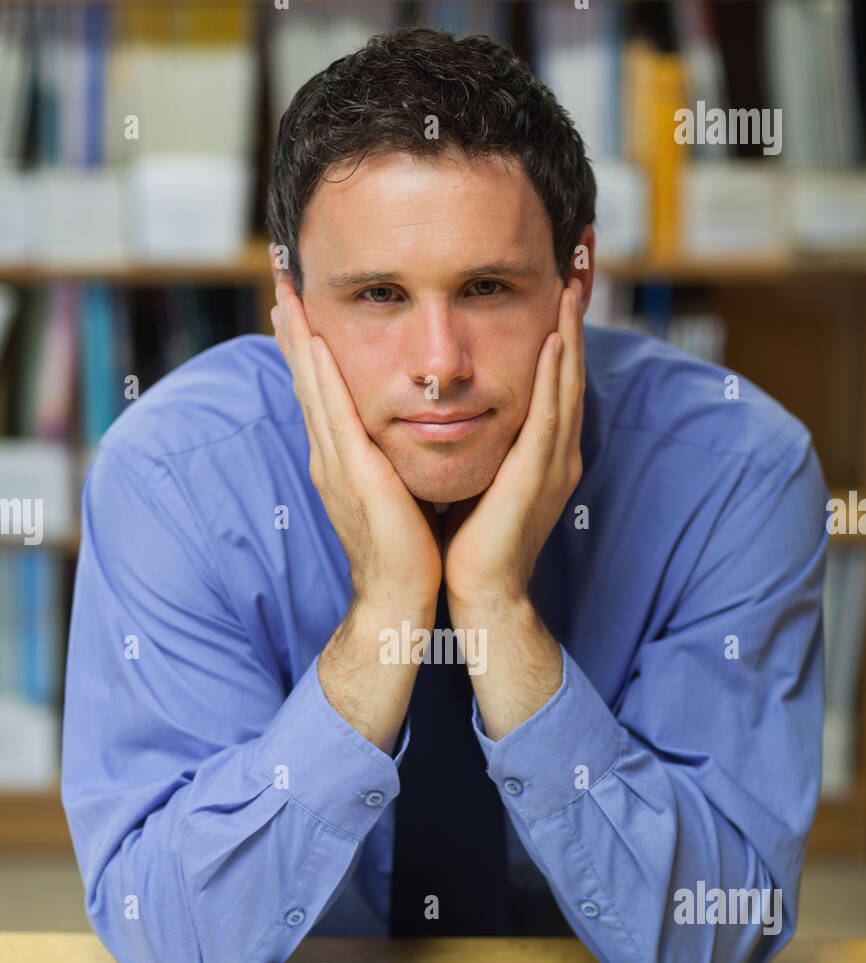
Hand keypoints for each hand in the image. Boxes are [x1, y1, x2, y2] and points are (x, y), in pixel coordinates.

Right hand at [269, 276, 442, 616]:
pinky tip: (315, 342)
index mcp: (340, 462)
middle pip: (306, 384)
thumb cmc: (406, 552)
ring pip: (313, 390)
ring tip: (288, 298)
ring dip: (299, 342)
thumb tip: (403, 437)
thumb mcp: (396, 493)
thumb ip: (391, 462)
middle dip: (293, 334)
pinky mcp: (353, 473)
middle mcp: (329, 458)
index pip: (321, 396)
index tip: (298, 312)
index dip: (308, 354)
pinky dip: (321, 375)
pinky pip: (334, 413)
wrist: (398, 597)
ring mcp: (335, 464)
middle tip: (282, 285)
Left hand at [442, 283, 584, 613]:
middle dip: (571, 329)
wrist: (481, 595)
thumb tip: (451, 416)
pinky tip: (553, 342)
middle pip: (568, 378)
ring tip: (568, 293)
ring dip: (569, 338)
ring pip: (567, 388)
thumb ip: (480, 449)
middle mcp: (557, 456)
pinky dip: (555, 377)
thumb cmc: (471, 546)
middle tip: (572, 278)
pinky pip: (550, 416)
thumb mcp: (478, 481)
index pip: (553, 388)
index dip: (556, 344)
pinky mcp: (538, 477)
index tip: (551, 300)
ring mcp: (553, 465)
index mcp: (542, 458)